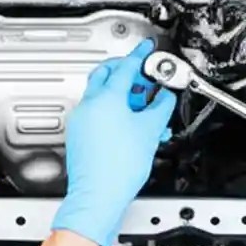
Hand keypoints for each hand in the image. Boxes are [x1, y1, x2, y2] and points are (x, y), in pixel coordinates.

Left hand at [51, 40, 176, 245]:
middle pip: (106, 74)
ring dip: (122, 94)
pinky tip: (130, 124)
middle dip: (126, 71)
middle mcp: (89, 105)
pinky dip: (113, 110)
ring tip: (143, 106)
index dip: (140, 55)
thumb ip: (160, 107)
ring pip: (101, 94)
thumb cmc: (118, 168)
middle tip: (144, 76)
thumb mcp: (150, 131)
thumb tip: (165, 97)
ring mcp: (81, 120)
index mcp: (106, 98)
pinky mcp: (79, 134)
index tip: (146, 48)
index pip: (125, 66)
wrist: (98, 196)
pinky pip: (97, 112)